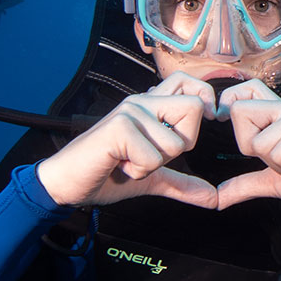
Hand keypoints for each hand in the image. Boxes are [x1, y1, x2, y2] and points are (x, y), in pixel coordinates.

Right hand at [35, 72, 220, 208]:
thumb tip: (214, 198)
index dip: (204, 100)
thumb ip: (183, 184)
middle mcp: (142, 102)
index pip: (189, 83)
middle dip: (181, 144)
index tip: (197, 126)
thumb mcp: (152, 179)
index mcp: (150, 105)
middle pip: (194, 109)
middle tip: (152, 154)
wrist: (66, 184)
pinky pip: (153, 158)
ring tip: (128, 161)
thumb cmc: (104, 174)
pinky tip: (118, 164)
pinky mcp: (119, 128)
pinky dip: (138, 172)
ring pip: (174, 142)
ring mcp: (130, 112)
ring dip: (154, 165)